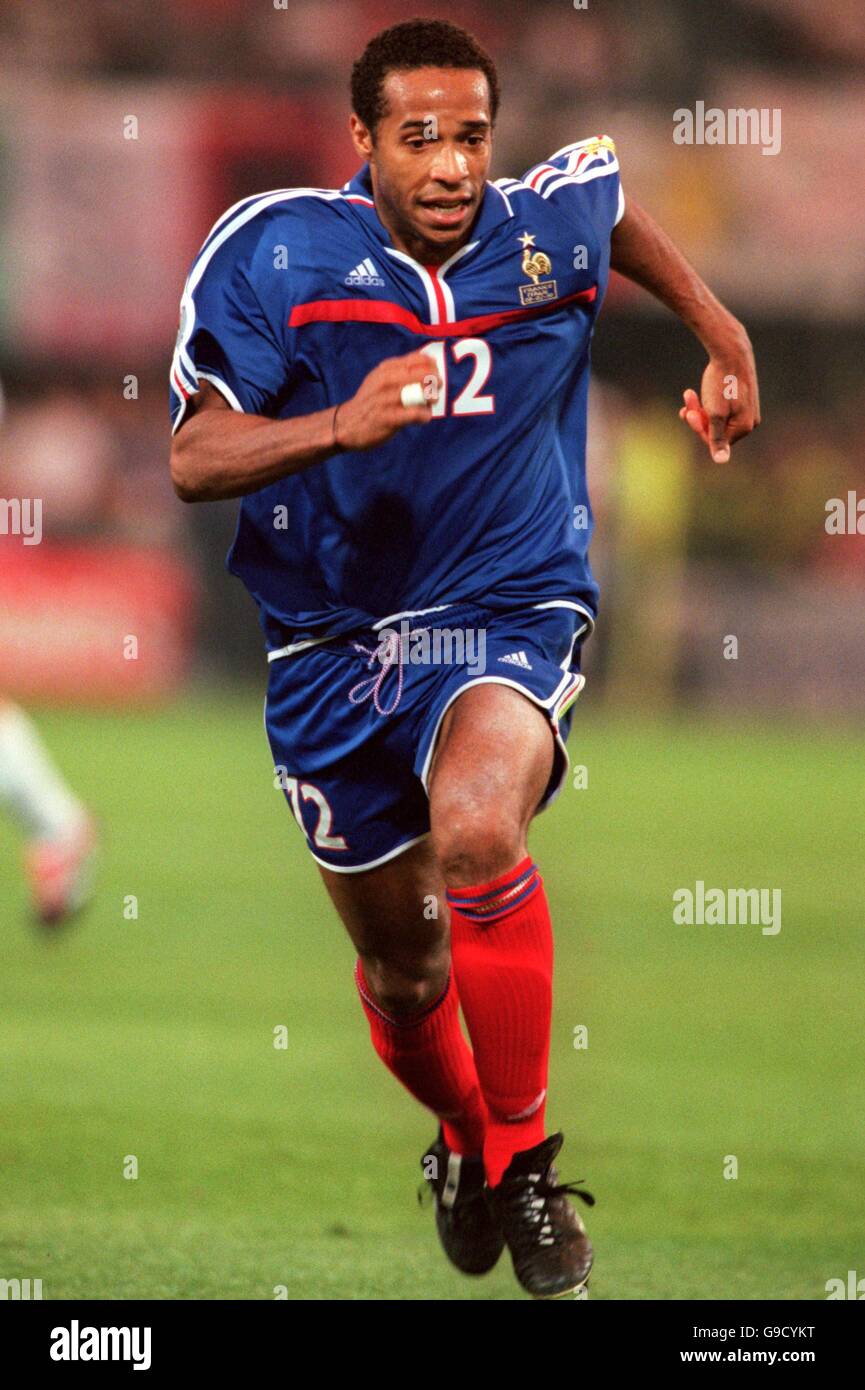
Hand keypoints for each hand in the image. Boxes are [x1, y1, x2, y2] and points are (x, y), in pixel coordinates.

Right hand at [334, 350, 440, 451]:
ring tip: (428, 404)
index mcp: (386, 369)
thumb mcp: (379, 378)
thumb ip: (400, 370)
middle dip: (435, 383)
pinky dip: (424, 416)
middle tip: (434, 391)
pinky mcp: (388, 418)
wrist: (346, 424)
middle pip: (423, 375)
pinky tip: (422, 418)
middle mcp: (386, 381)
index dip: (432, 366)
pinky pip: (415, 414)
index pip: (417, 359)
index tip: (434, 374)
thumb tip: (429, 364)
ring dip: (430, 400)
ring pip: (421, 394)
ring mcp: (386, 399)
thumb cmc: (370, 401)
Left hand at [679, 330, 760, 463]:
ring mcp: (746, 410)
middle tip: (687, 401)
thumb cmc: (722, 382)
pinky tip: (693, 393)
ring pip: (716, 417)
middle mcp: (749, 421)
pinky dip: (707, 402)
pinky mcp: (742, 398)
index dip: (699, 428)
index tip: (688, 413)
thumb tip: (721, 462)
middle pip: (716, 429)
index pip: (715, 441)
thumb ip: (716, 438)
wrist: (731, 351)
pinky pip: (721, 407)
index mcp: (745, 428)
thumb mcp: (715, 413)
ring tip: (688, 394)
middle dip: (698, 417)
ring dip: (699, 408)